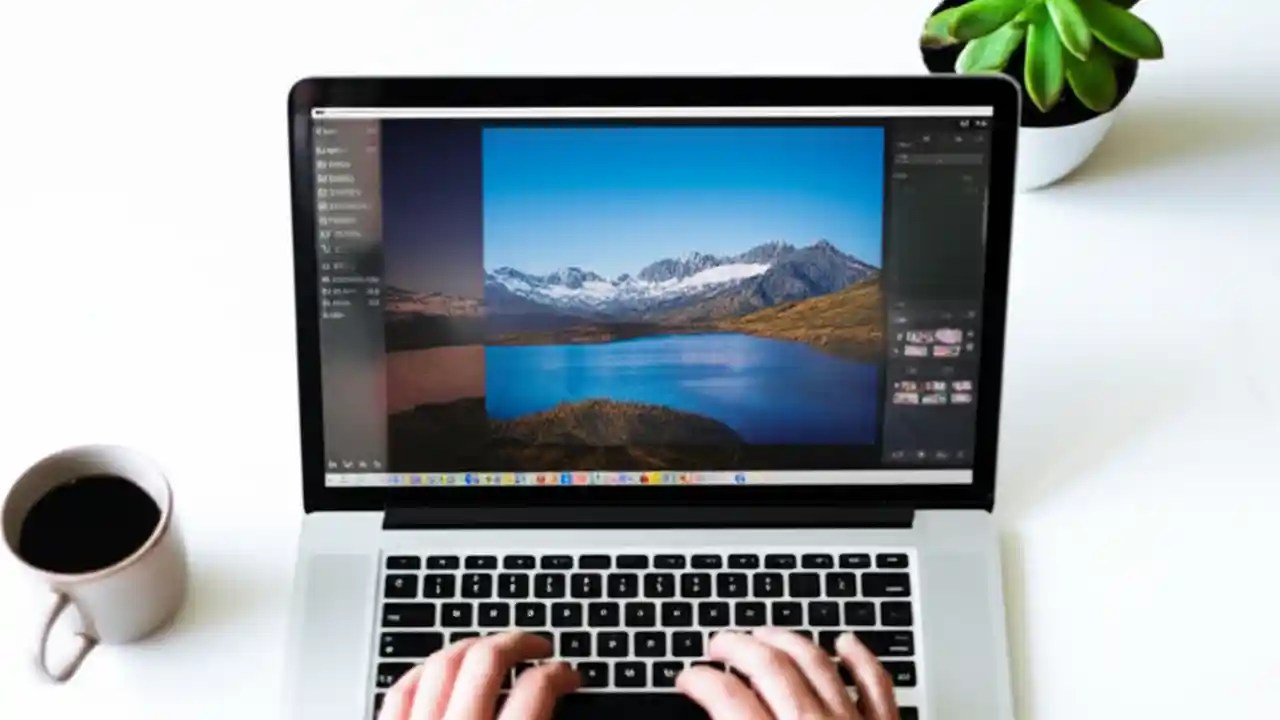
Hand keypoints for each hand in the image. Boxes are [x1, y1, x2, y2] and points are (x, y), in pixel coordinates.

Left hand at [378, 632, 579, 719]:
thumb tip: (551, 703)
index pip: (536, 689)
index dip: (559, 673)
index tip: (567, 674)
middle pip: (486, 661)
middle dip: (518, 642)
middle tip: (537, 646)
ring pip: (442, 664)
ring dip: (473, 647)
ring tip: (494, 648)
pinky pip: (402, 691)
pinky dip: (424, 671)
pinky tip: (440, 668)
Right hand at [678, 629, 898, 719]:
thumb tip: (716, 715)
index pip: (727, 697)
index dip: (700, 679)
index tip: (689, 677)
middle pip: (769, 666)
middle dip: (736, 647)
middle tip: (719, 645)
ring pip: (816, 661)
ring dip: (786, 642)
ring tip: (766, 635)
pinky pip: (876, 682)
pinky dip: (860, 658)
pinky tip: (846, 643)